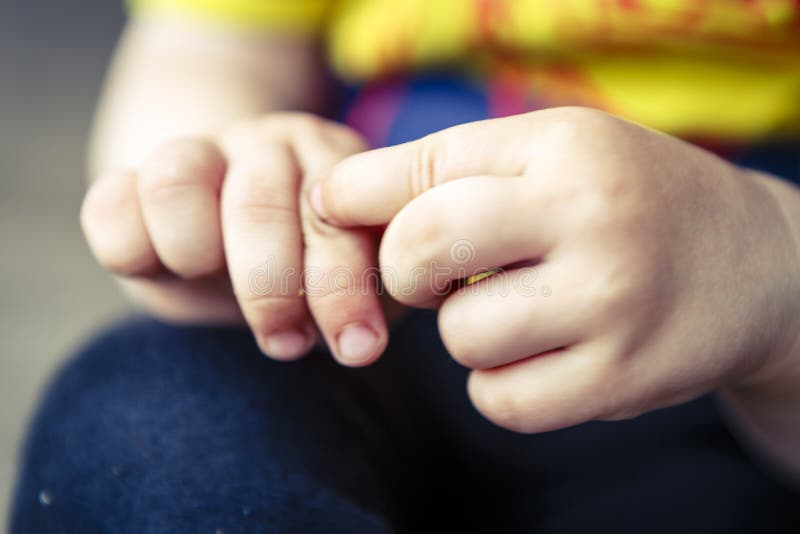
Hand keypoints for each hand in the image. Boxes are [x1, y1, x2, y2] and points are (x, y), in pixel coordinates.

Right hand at [82, 113, 387, 365]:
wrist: (237, 227)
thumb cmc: (307, 260)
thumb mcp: (352, 269)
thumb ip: (371, 281)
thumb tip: (370, 327)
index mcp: (328, 162)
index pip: (333, 216)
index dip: (343, 288)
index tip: (356, 346)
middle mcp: (263, 147)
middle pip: (256, 201)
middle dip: (273, 289)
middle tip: (287, 343)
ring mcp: (193, 153)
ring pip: (175, 182)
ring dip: (195, 254)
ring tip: (214, 285)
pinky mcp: (129, 182)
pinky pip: (109, 205)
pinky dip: (129, 248)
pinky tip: (163, 271)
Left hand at [311, 107, 799, 431]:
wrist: (750, 265)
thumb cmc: (625, 202)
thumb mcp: (552, 153)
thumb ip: (449, 169)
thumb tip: (331, 202)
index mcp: (562, 149)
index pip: (418, 170)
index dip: (358, 199)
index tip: (338, 211)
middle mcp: (589, 218)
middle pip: (421, 249)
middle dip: (403, 269)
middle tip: (434, 272)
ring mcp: (609, 304)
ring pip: (460, 338)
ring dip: (467, 333)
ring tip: (519, 309)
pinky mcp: (619, 380)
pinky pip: (499, 400)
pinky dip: (499, 384)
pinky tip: (540, 353)